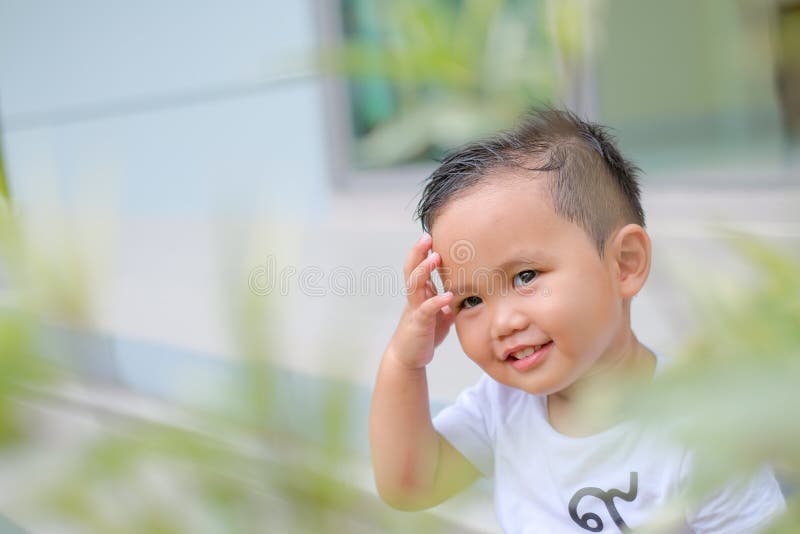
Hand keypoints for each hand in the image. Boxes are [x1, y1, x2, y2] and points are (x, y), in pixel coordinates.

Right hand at [387, 233, 454, 369]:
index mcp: (420, 293)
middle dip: (418, 252)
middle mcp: (415, 297)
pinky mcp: (418, 324)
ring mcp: (415, 309)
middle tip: (426, 236)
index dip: (423, 251)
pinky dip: (437, 302)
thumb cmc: (424, 334)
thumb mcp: (440, 314)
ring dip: (423, 270)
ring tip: (434, 258)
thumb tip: (467, 291)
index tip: (432, 235)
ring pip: (414, 284)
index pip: (419, 266)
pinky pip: (427, 310)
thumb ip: (449, 301)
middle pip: (411, 269)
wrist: (409, 357)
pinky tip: (448, 296)